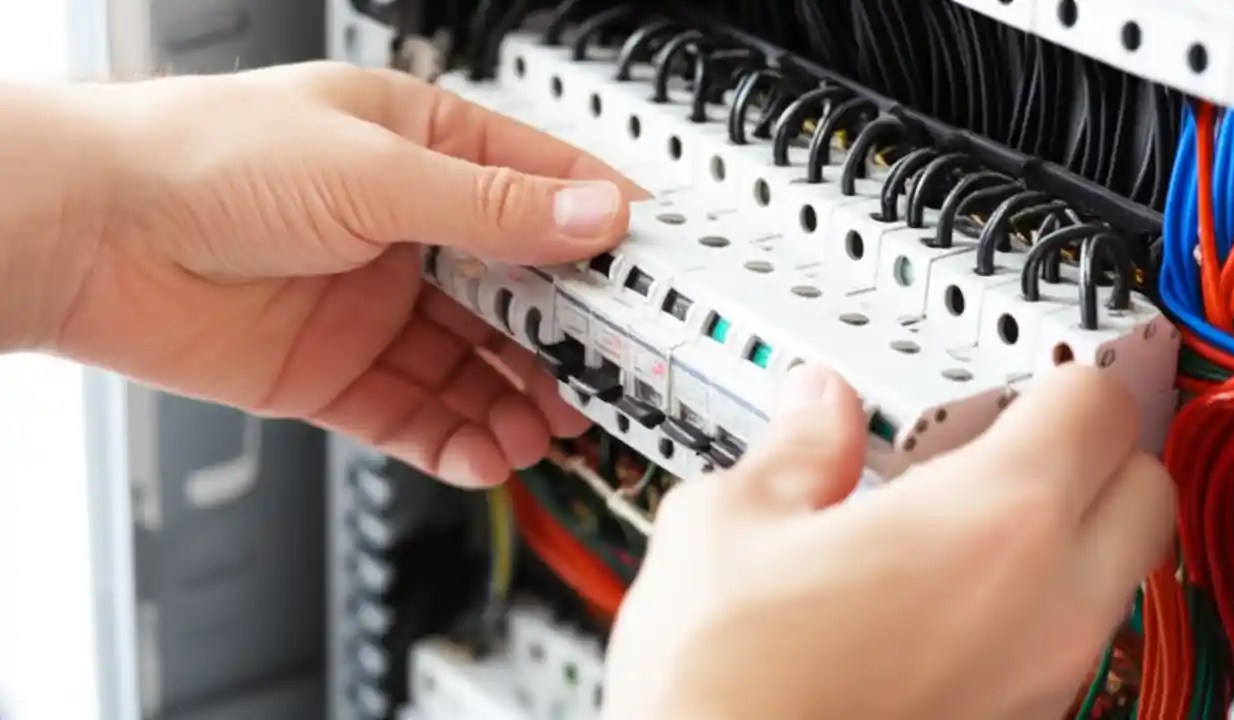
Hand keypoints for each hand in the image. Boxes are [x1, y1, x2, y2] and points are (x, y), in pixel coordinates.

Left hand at [13, 63, 644, 485]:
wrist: (87, 235)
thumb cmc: (205, 158)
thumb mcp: (373, 171)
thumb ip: (490, 207)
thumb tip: (591, 216)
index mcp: (420, 151)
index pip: (538, 191)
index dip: (597, 232)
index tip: (650, 275)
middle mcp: (404, 230)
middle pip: (515, 292)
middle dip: (565, 338)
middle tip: (609, 375)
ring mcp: (373, 305)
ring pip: (472, 363)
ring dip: (516, 399)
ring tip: (552, 427)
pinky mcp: (337, 374)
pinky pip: (416, 415)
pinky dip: (457, 439)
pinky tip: (488, 453)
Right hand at [603, 364, 1173, 719]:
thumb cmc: (724, 682)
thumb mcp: (730, 521)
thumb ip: (796, 447)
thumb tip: (816, 408)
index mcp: (989, 525)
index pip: (1094, 404)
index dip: (1060, 368)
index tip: (1023, 367)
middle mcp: (1044, 607)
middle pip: (1141, 488)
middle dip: (1091, 446)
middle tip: (1012, 430)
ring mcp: (1038, 680)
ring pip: (1112, 573)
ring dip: (1062, 527)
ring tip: (955, 513)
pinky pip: (1061, 639)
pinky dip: (1026, 599)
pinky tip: (929, 593)